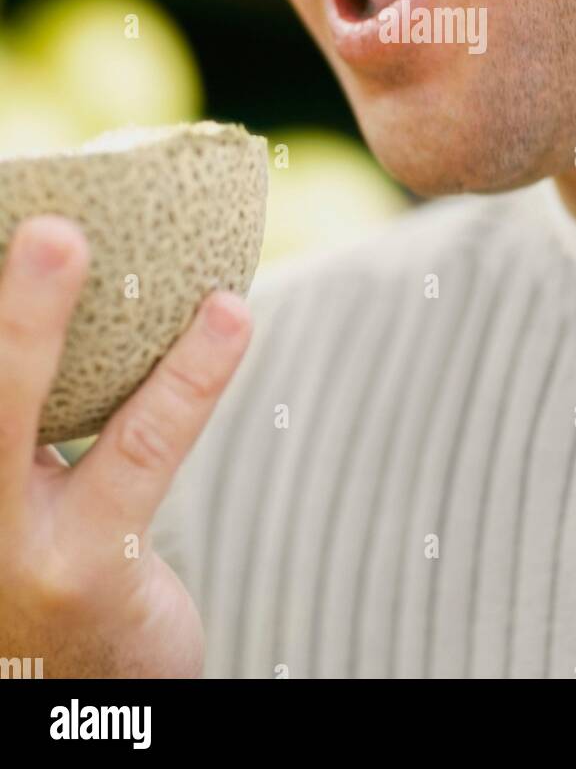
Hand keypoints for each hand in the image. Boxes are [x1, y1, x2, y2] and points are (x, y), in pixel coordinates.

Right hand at [0, 215, 251, 677]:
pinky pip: (142, 447)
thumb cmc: (52, 550)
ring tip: (66, 238)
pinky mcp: (85, 565)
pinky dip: (190, 373)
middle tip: (15, 220)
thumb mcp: (20, 476)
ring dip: (31, 318)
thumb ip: (37, 392)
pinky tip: (230, 315)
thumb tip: (73, 255)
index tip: (6, 210)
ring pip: (15, 407)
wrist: (86, 689)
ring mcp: (4, 542)